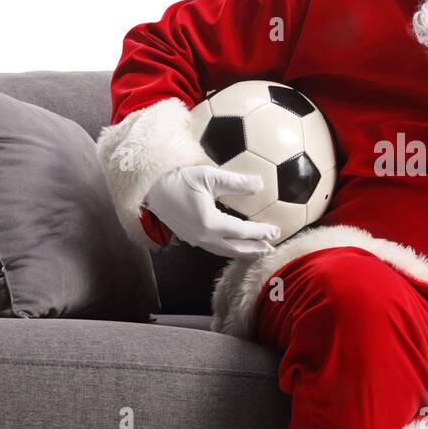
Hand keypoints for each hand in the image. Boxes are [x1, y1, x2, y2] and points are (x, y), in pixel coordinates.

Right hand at [143, 166, 279, 258]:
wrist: (151, 190)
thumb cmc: (179, 179)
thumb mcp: (209, 176)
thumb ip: (236, 182)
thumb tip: (260, 184)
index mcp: (210, 223)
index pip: (242, 232)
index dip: (261, 233)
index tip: (276, 231)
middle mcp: (204, 237)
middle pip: (236, 248)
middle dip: (255, 249)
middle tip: (272, 248)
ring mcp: (196, 240)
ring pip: (225, 251)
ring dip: (244, 252)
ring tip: (259, 251)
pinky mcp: (192, 238)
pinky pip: (215, 249)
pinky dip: (230, 250)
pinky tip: (237, 246)